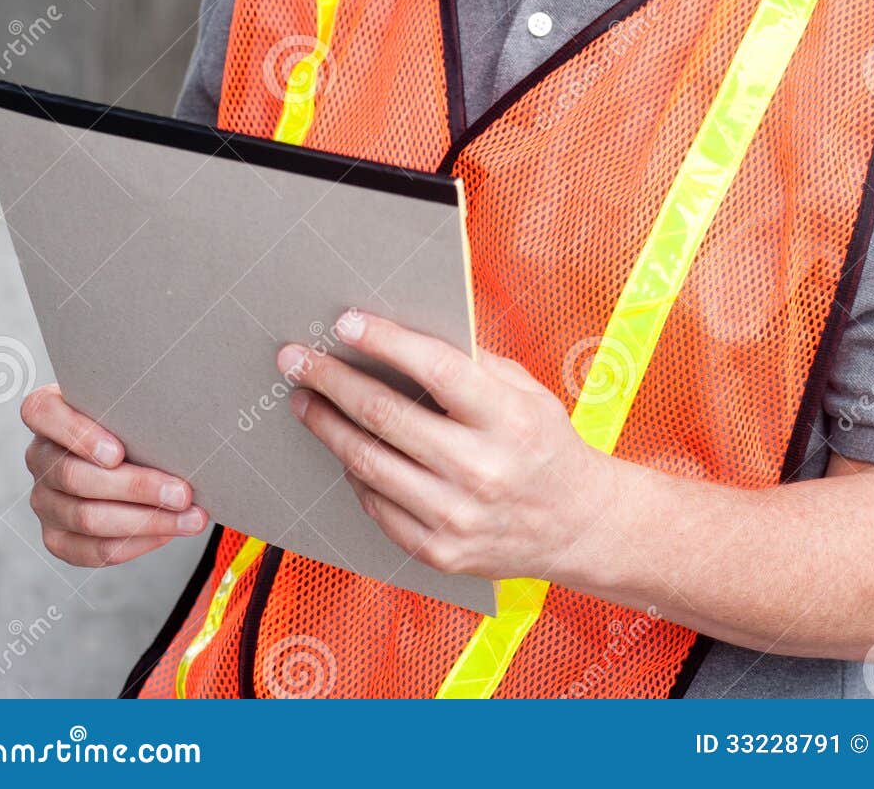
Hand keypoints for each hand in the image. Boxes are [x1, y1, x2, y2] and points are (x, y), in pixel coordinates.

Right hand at [20, 384, 207, 567]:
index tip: (118, 453)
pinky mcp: (57, 537)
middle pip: (75, 477)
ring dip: (146, 521)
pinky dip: (137, 543)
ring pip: (88, 518)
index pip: (41, 413)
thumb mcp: (130, 399)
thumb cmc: (133, 417)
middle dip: (136, 487)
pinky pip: (94, 550)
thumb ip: (139, 401)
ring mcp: (44, 500)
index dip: (77, 433)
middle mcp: (39, 457)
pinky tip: (169, 532)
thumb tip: (182, 417)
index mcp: (47, 412)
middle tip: (182, 492)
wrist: (131, 449)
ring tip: (190, 517)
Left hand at [276, 312, 615, 582]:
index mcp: (508, 419)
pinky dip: (353, 472)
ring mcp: (457, 517)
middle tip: (296, 359)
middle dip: (332, 381)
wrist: (576, 525)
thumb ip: (471, 364)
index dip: (386, 341)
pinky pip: (376, 505)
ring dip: (327, 426)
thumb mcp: (525, 391)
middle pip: (386, 417)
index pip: (437, 369)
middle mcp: (482, 469)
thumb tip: (399, 335)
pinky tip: (341, 448)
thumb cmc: (544, 444)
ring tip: (304, 400)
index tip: (345, 321)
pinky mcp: (438, 551)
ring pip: (368, 463)